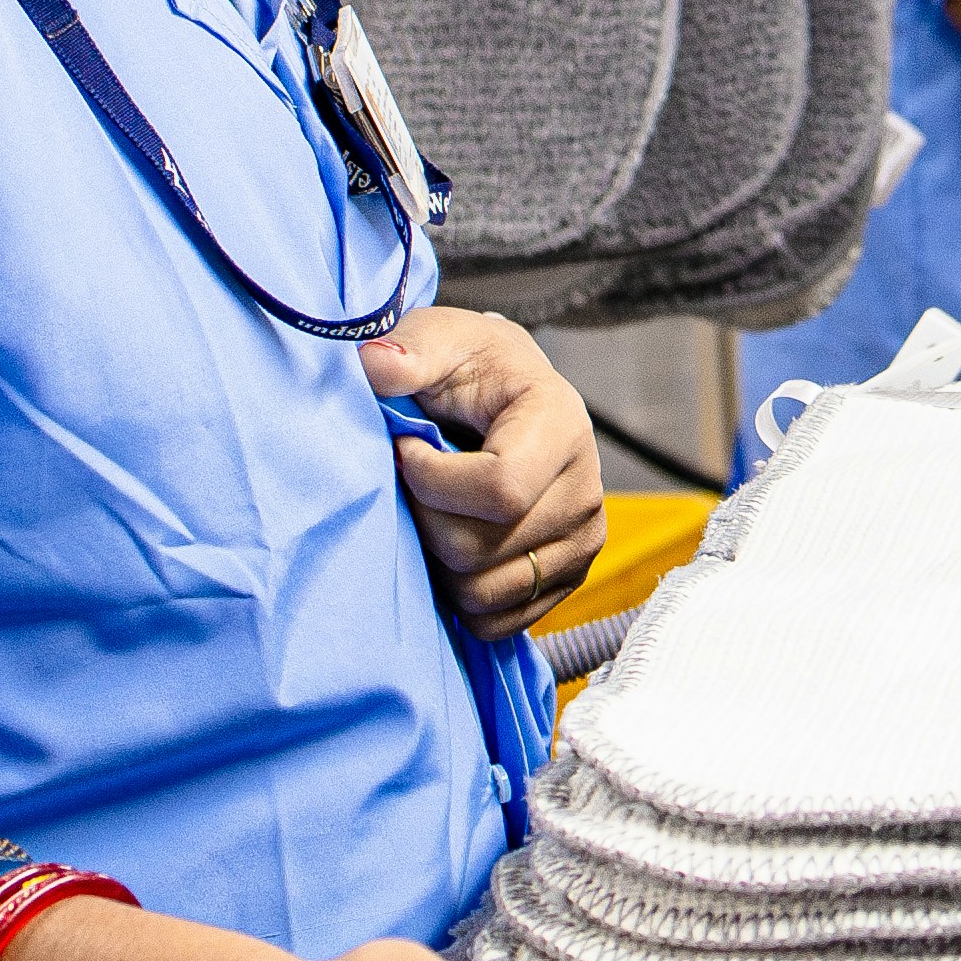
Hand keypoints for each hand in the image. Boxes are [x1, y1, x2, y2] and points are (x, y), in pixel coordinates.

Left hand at [360, 304, 607, 638]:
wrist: (506, 395)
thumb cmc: (468, 367)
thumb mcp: (438, 340)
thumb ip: (407, 352)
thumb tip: (375, 366)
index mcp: (561, 425)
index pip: (500, 490)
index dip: (431, 481)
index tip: (405, 448)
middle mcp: (585, 490)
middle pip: (480, 550)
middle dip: (424, 521)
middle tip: (411, 486)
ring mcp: (581, 540)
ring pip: (482, 593)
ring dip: (437, 562)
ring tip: (433, 513)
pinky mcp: (567, 577)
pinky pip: (497, 620)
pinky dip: (460, 595)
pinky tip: (451, 545)